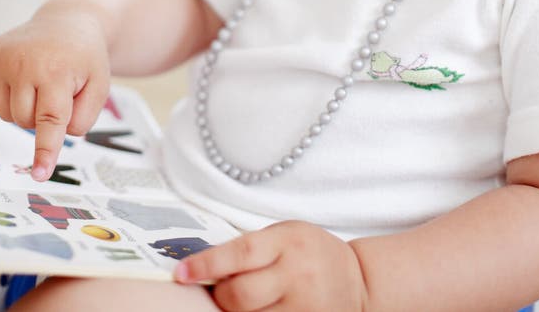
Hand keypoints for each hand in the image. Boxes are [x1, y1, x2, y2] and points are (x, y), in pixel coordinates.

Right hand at [0, 2, 109, 179]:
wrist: (68, 22)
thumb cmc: (85, 57)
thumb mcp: (99, 86)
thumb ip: (84, 118)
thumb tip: (55, 138)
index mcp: (56, 70)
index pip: (50, 120)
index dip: (46, 150)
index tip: (40, 174)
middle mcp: (24, 63)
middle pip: (25, 121)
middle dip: (42, 117)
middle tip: (58, 90)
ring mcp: (2, 59)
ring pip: (6, 114)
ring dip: (24, 108)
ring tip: (42, 81)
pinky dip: (8, 97)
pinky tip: (24, 78)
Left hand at [174, 219, 367, 311]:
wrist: (358, 281)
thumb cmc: (311, 252)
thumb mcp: (285, 235)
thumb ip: (251, 248)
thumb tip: (205, 267)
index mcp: (287, 241)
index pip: (240, 253)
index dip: (206, 264)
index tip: (180, 272)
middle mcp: (296, 274)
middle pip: (241, 295)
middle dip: (219, 297)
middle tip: (216, 292)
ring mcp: (303, 307)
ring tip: (235, 303)